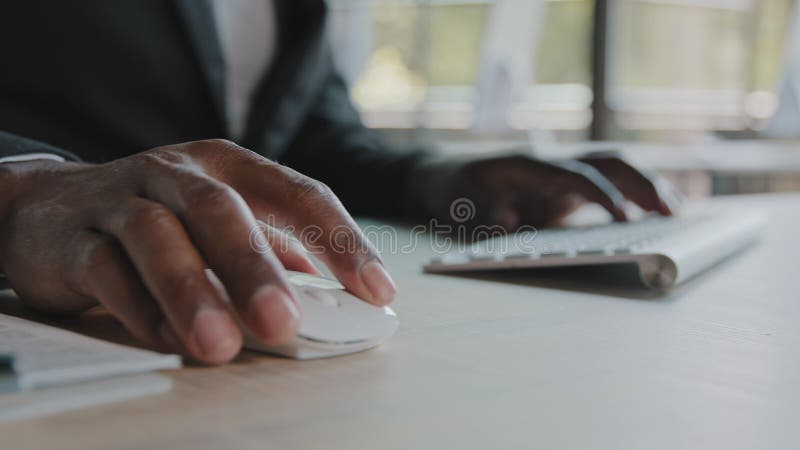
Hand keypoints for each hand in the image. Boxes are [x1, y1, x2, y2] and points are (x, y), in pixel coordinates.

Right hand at [0, 140, 395, 363]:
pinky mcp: (73, 237)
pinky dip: (138, 307)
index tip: (377, 291)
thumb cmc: (160, 218)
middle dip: (255, 268)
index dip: (342, 241)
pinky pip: (107, 271)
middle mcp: (177, 172)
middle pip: (222, 209)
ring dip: (191, 291)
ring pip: (157, 236)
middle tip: (285, 322)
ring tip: (219, 344)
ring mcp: (121, 198)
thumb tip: (334, 301)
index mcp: (229, 165)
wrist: (49, 209)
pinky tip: (168, 340)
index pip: (298, 193)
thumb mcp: (222, 222)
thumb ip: (274, 253)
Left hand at [410, 152, 681, 229]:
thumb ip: (478, 212)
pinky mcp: (563, 188)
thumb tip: (506, 222)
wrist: (441, 173)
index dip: (601, 192)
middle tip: (671, 212)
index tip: (625, 216)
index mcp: (527, 164)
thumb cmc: (449, 187)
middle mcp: (551, 163)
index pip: (575, 174)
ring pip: (614, 168)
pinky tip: (655, 212)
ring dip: (646, 185)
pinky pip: (606, 185)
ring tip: (677, 212)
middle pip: (607, 162)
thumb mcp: (455, 201)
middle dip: (641, 184)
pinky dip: (633, 195)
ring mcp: (560, 173)